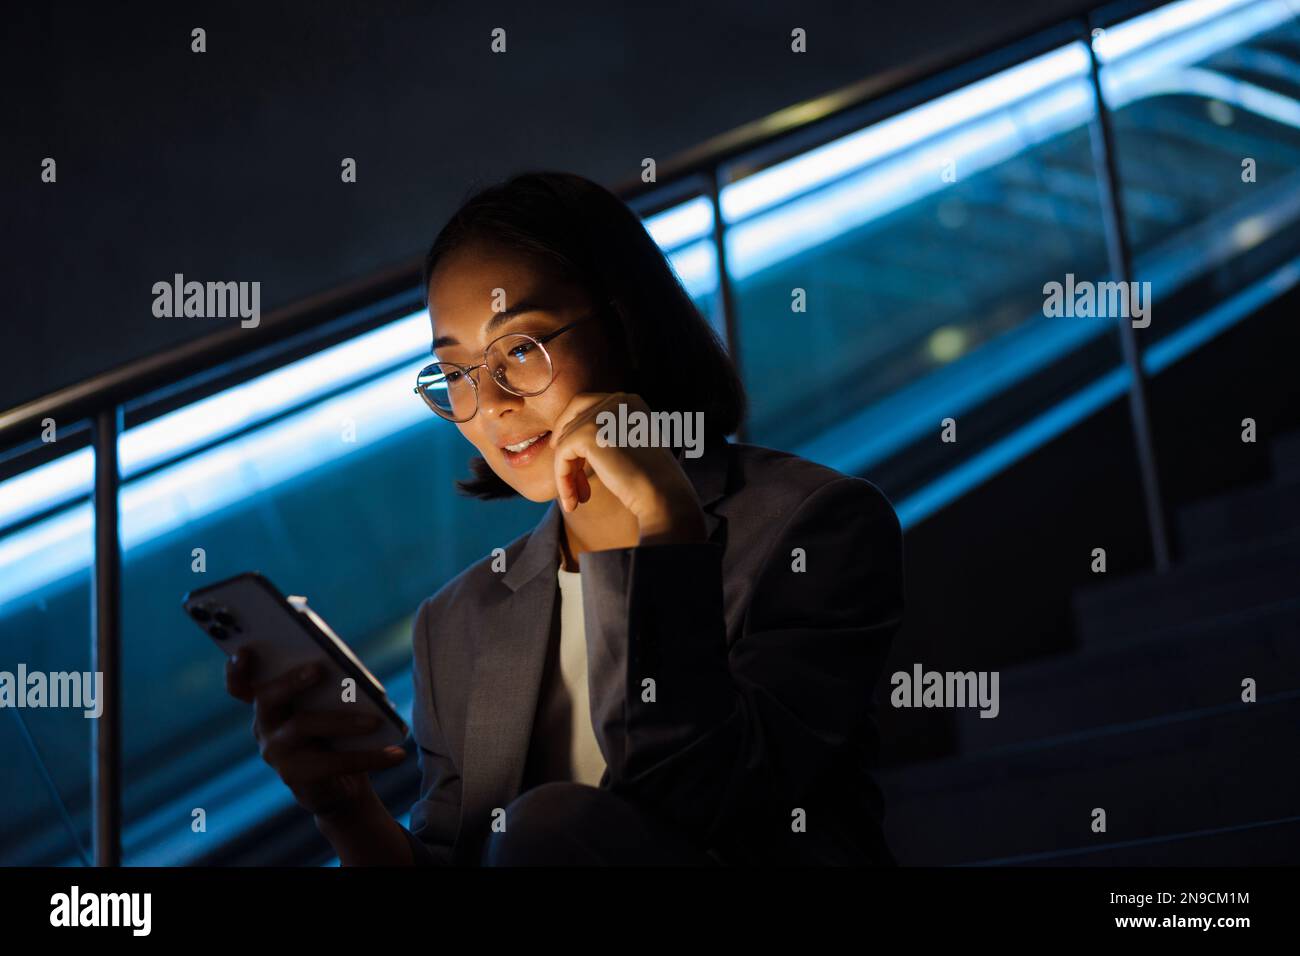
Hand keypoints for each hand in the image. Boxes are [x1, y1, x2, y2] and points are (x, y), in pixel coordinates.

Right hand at [225, 647, 405, 818]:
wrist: (340, 784)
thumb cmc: (336, 731)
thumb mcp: (332, 704)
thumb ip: (331, 686)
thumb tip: (350, 675)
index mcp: (270, 700)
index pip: (242, 684)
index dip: (237, 669)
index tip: (245, 650)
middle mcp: (264, 725)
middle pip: (268, 698)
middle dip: (290, 681)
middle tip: (318, 669)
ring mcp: (277, 752)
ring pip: (303, 727)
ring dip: (342, 721)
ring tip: (375, 720)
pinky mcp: (297, 776)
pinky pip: (333, 762)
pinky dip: (370, 756)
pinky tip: (397, 753)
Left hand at [548, 392, 706, 545]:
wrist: (662, 494)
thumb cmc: (650, 479)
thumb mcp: (628, 445)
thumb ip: (605, 434)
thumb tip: (564, 437)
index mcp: (629, 401)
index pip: (585, 406)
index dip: (572, 433)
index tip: (573, 463)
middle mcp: (616, 401)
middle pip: (571, 420)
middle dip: (567, 453)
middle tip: (569, 481)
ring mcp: (602, 414)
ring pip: (564, 441)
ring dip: (565, 473)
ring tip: (576, 498)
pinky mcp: (588, 433)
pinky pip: (561, 455)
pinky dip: (562, 479)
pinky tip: (572, 501)